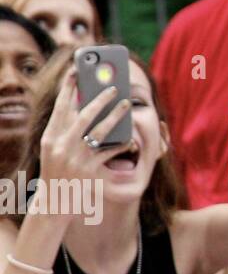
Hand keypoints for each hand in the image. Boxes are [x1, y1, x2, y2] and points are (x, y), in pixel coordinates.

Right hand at [37, 69, 134, 219]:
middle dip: (100, 99)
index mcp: (50, 138)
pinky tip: (131, 134)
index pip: (60, 107)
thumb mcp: (55, 149)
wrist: (53, 203)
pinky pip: (109, 151)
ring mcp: (74, 159)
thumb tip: (88, 104)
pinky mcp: (89, 171)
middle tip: (114, 87)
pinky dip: (121, 142)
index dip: (68, 87)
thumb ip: (67, 129)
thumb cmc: (58, 170)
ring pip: (100, 131)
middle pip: (83, 116)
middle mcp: (60, 146)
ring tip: (126, 104)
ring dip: (115, 115)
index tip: (77, 70)